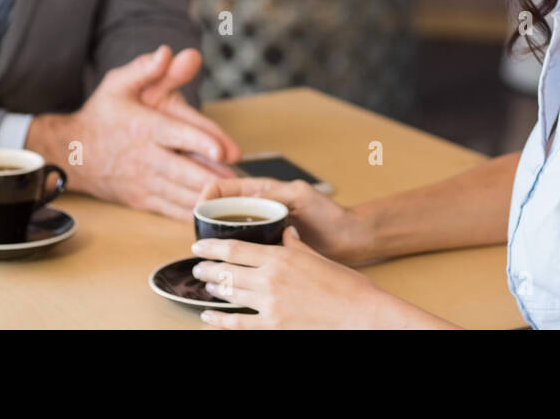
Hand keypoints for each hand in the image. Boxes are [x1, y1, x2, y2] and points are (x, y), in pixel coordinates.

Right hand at [30, 46, 242, 219]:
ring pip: (180, 194)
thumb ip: (147, 69)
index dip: (200, 141)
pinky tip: (214, 215)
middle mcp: (144, 157)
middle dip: (213, 177)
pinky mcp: (143, 200)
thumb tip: (169, 52)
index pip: (175, 134)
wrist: (71, 153)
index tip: (224, 150)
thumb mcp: (118, 84)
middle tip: (242, 182)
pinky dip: (192, 214)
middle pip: (182, 171)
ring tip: (236, 199)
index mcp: (142, 126)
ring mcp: (143, 182)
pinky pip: (172, 210)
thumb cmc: (102, 114)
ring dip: (208, 198)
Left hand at [191, 226, 436, 328]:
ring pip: (230, 295)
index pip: (235, 249)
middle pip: (227, 272)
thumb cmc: (346, 285)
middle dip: (208, 269)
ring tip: (206, 286)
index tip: (198, 246)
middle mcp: (270, 280)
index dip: (212, 247)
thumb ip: (296, 245)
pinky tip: (208, 316)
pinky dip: (219, 320)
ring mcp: (270, 305)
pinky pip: (238, 324)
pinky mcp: (274, 326)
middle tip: (197, 267)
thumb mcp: (318, 257)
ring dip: (214, 289)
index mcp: (281, 257)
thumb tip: (285, 233)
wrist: (361, 314)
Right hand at [197, 176, 374, 265]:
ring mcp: (261, 229)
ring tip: (207, 257)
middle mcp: (258, 208)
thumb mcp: (300, 196)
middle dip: (205, 222)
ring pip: (228, 233)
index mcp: (262, 191)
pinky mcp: (267, 248)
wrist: (347, 238)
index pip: (223, 188)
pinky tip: (228, 267)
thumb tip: (252, 195)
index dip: (207, 196)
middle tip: (198, 239)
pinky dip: (232, 257)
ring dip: (216, 242)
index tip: (199, 209)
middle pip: (220, 212)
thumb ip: (276, 193)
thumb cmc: (328, 214)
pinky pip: (243, 250)